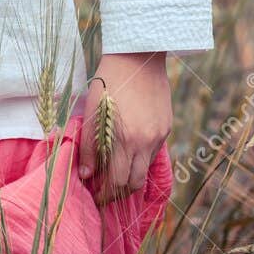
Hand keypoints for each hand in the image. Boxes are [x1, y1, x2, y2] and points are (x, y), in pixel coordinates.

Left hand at [78, 51, 171, 205]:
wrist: (138, 56)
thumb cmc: (108, 81)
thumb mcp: (91, 112)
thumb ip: (89, 147)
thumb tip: (86, 175)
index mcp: (124, 139)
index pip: (116, 182)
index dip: (105, 195)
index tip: (96, 197)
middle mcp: (145, 141)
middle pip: (134, 183)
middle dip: (119, 193)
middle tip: (105, 192)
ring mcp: (159, 135)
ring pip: (146, 170)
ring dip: (131, 177)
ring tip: (116, 174)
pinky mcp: (166, 127)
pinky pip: (153, 152)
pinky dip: (140, 158)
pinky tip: (128, 152)